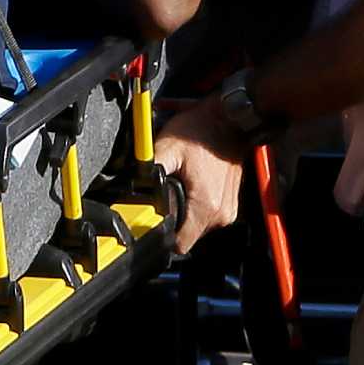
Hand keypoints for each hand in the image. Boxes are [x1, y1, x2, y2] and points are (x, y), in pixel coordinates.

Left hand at [152, 97, 246, 253]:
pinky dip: (196, 203)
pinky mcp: (230, 203)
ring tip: (180, 185)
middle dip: (173, 219)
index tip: (153, 218)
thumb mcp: (168, 147)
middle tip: (166, 194)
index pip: (180, 244)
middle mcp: (221, 215)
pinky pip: (207, 214)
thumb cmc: (202, 131)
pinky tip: (192, 183)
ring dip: (185, 210)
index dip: (162, 233)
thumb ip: (149, 172)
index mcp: (206, 207)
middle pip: (188, 235)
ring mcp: (228, 210)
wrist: (230, 120)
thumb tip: (133, 188)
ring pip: (197, 225)